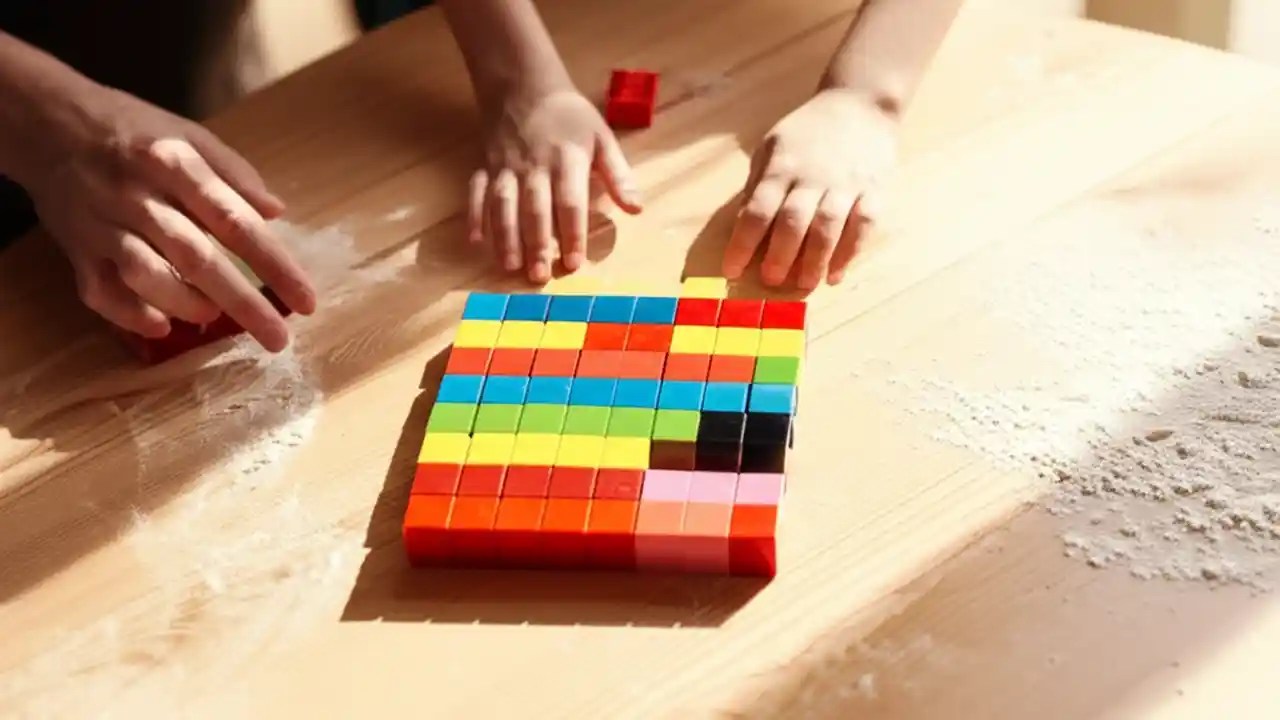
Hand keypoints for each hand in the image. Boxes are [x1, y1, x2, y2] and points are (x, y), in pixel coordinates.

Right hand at [18, 85, 315, 351]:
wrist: (48, 124)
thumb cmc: (135, 133)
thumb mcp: (189, 135)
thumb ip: (235, 174)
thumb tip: (277, 212)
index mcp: (176, 163)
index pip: (235, 221)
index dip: (274, 265)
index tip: (305, 300)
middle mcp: (139, 195)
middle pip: (197, 258)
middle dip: (243, 303)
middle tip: (277, 338)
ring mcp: (102, 224)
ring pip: (146, 276)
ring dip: (187, 306)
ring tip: (214, 318)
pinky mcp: (75, 248)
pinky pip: (100, 292)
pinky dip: (130, 316)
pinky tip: (160, 327)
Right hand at [467, 88, 641, 282]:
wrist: (524, 84)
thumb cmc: (570, 117)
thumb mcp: (602, 138)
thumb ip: (619, 175)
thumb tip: (637, 209)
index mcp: (567, 159)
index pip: (570, 202)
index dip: (572, 234)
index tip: (574, 263)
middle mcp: (534, 165)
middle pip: (535, 209)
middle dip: (536, 244)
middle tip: (539, 276)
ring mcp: (505, 166)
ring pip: (503, 204)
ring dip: (505, 236)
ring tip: (510, 266)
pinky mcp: (485, 165)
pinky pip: (476, 191)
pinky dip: (474, 215)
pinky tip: (475, 240)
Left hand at [724, 89, 896, 288]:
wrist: (860, 104)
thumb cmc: (807, 131)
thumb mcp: (771, 146)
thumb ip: (758, 184)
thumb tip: (745, 224)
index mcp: (782, 166)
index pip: (758, 210)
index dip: (743, 243)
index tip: (731, 270)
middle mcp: (813, 177)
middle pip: (793, 223)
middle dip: (779, 256)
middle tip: (769, 281)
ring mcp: (846, 185)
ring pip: (828, 228)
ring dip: (814, 261)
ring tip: (802, 285)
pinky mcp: (873, 191)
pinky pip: (863, 227)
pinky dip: (849, 254)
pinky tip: (835, 274)